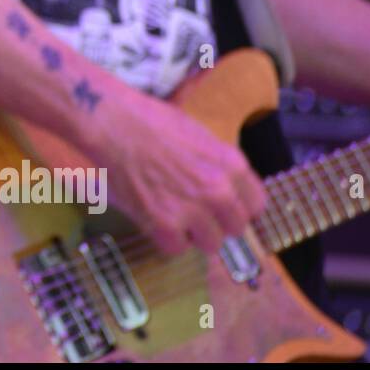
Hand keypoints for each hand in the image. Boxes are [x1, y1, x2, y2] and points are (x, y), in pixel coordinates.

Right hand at [87, 90, 266, 255]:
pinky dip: (166, 238)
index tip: (223, 207)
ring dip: (193, 233)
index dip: (237, 206)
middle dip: (217, 222)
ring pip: (211, 243)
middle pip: (236, 228)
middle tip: (194, 212)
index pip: (256, 205)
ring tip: (173, 215)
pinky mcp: (164, 225)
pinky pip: (177, 248)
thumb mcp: (198, 135)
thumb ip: (218, 165)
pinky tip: (155, 218)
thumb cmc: (150, 121)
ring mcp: (193, 211)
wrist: (113, 126)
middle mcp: (219, 191)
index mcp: (231, 165)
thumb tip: (226, 187)